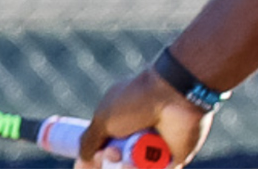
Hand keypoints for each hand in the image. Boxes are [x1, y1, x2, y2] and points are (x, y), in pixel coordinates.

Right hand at [77, 68, 212, 168]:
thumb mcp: (103, 119)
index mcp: (123, 124)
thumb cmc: (137, 102)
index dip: (98, 158)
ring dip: (128, 168)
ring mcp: (157, 149)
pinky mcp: (174, 159)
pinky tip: (140, 161)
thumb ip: (89, 142)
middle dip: (113, 161)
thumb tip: (82, 164)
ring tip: (128, 159)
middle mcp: (139, 137)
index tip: (95, 158)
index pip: (106, 151)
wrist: (175, 96)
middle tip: (115, 153)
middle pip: (118, 163)